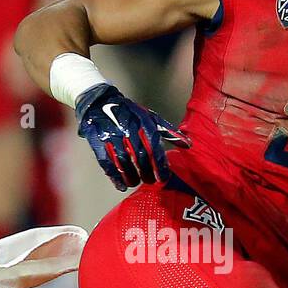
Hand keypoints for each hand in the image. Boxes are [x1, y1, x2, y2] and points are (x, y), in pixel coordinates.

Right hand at [75, 83, 189, 191]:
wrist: (100, 103)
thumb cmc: (129, 113)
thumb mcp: (150, 118)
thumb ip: (168, 132)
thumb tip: (188, 144)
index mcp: (143, 124)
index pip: (154, 148)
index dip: (159, 165)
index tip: (162, 177)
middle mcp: (128, 131)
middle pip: (140, 158)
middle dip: (146, 172)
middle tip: (150, 181)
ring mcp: (112, 137)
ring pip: (124, 162)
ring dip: (131, 176)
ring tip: (135, 182)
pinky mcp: (99, 143)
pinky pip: (107, 163)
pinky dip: (115, 177)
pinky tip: (121, 185)